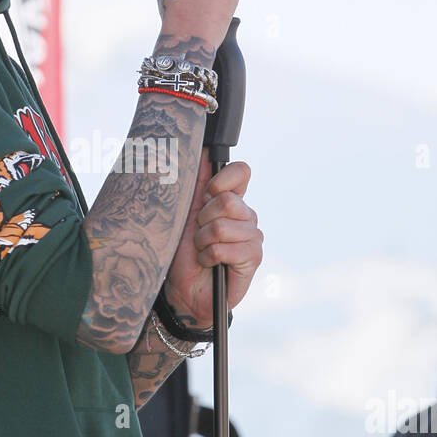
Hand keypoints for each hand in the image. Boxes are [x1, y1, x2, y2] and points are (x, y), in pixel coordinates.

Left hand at [163, 151, 262, 330]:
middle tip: (197, 234)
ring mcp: (253, 235)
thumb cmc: (182, 250)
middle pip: (226, 201)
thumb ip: (195, 181)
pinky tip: (209, 263)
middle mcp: (246, 214)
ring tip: (201, 250)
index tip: (204, 196)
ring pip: (222, 226)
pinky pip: (226, 248)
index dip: (220, 180)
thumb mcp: (184, 211)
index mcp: (232, 199)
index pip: (240, 171)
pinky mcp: (254, 257)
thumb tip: (201, 148)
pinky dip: (209, 256)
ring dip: (202, 241)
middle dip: (202, 219)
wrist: (183, 288)